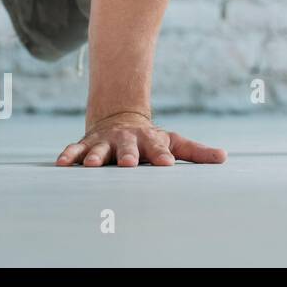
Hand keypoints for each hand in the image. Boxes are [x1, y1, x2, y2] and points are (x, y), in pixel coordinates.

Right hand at [55, 112, 226, 166]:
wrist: (122, 120)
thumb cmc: (152, 140)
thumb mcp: (175, 142)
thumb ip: (197, 152)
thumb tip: (224, 158)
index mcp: (152, 140)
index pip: (160, 149)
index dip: (163, 156)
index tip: (167, 164)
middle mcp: (128, 140)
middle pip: (129, 148)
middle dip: (128, 155)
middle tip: (128, 163)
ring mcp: (107, 142)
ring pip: (101, 149)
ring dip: (95, 156)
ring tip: (92, 165)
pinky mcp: (87, 145)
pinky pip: (76, 150)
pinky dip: (69, 155)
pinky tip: (62, 163)